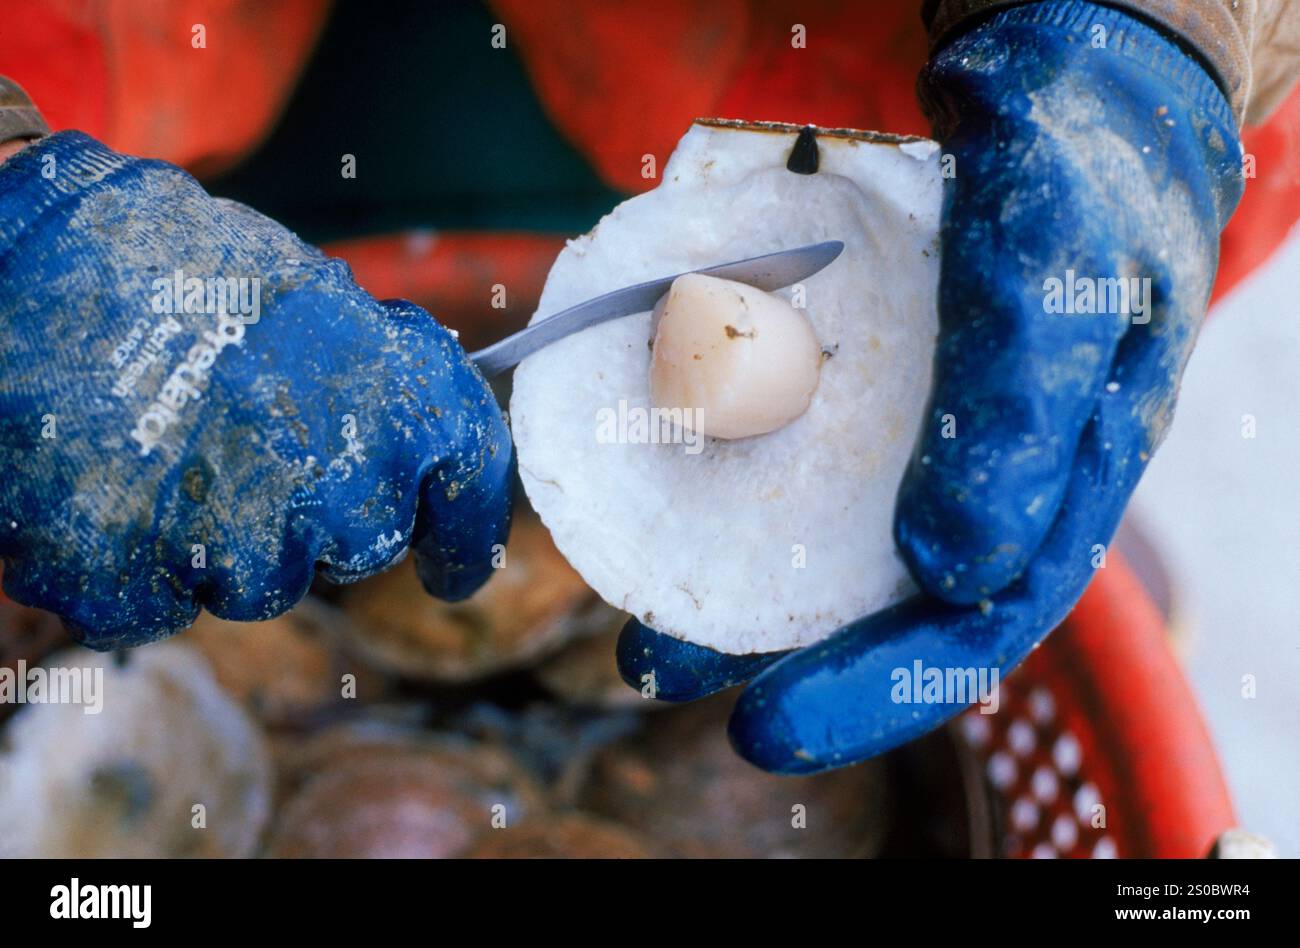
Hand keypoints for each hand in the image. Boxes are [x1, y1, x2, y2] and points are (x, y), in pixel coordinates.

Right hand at [0, 132, 512, 647]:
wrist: (41, 262)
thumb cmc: (184, 264)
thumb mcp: (322, 303)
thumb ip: (381, 386)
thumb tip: (406, 437)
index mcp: (410, 413)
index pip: (471, 491)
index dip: (468, 540)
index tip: (455, 572)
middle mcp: (350, 499)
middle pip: (356, 551)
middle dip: (314, 515)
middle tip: (250, 442)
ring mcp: (245, 553)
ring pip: (255, 585)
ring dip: (219, 537)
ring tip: (166, 446)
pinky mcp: (140, 586)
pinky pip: (155, 603)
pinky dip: (130, 559)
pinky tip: (106, 482)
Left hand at [617, 0, 1244, 772]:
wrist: (1057, 70)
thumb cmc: (1073, 151)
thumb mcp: (1057, 250)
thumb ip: (1023, 395)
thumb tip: (958, 569)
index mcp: (1073, 469)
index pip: (988, 612)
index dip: (884, 684)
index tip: (766, 721)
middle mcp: (1004, 467)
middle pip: (900, 601)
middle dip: (784, 659)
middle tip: (657, 674)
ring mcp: (935, 427)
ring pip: (841, 538)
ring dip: (737, 588)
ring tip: (637, 625)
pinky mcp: (874, 381)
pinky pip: (801, 453)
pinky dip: (729, 486)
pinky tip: (659, 505)